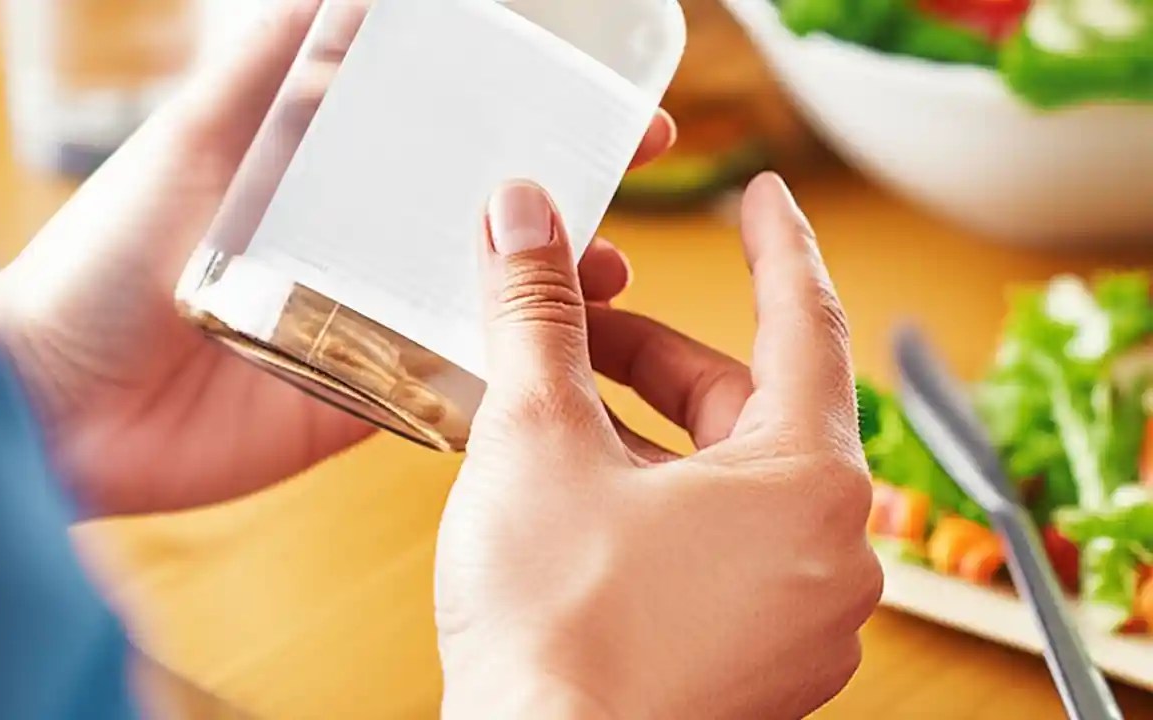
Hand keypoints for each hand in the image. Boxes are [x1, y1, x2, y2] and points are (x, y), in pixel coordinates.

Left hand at [0, 0, 675, 516]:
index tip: (591, 90)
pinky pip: (452, 384)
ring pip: (483, 298)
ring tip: (614, 268)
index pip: (443, 130)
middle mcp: (355, 247)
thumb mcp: (193, 135)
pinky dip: (511, 369)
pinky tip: (562, 353)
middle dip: (561, 189)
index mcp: (324, 176)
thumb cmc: (105, 259)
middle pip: (478, 213)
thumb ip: (271, 59)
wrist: (60, 406)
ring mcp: (366, 326)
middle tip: (635, 164)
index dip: (519, 105)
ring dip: (555, 283)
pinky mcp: (364, 403)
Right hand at [435, 173, 882, 718]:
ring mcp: (796, 620)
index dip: (775, 245)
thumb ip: (540, 315)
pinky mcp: (755, 663)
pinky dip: (662, 502)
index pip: (806, 323)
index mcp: (808, 486)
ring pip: (728, 481)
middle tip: (578, 326)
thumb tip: (524, 219)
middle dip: (654, 356)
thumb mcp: (537, 440)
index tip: (762, 199)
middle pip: (748, 407)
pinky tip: (584, 496)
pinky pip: (723, 547)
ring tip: (559, 414)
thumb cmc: (556, 632)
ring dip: (646, 432)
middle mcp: (827, 556)